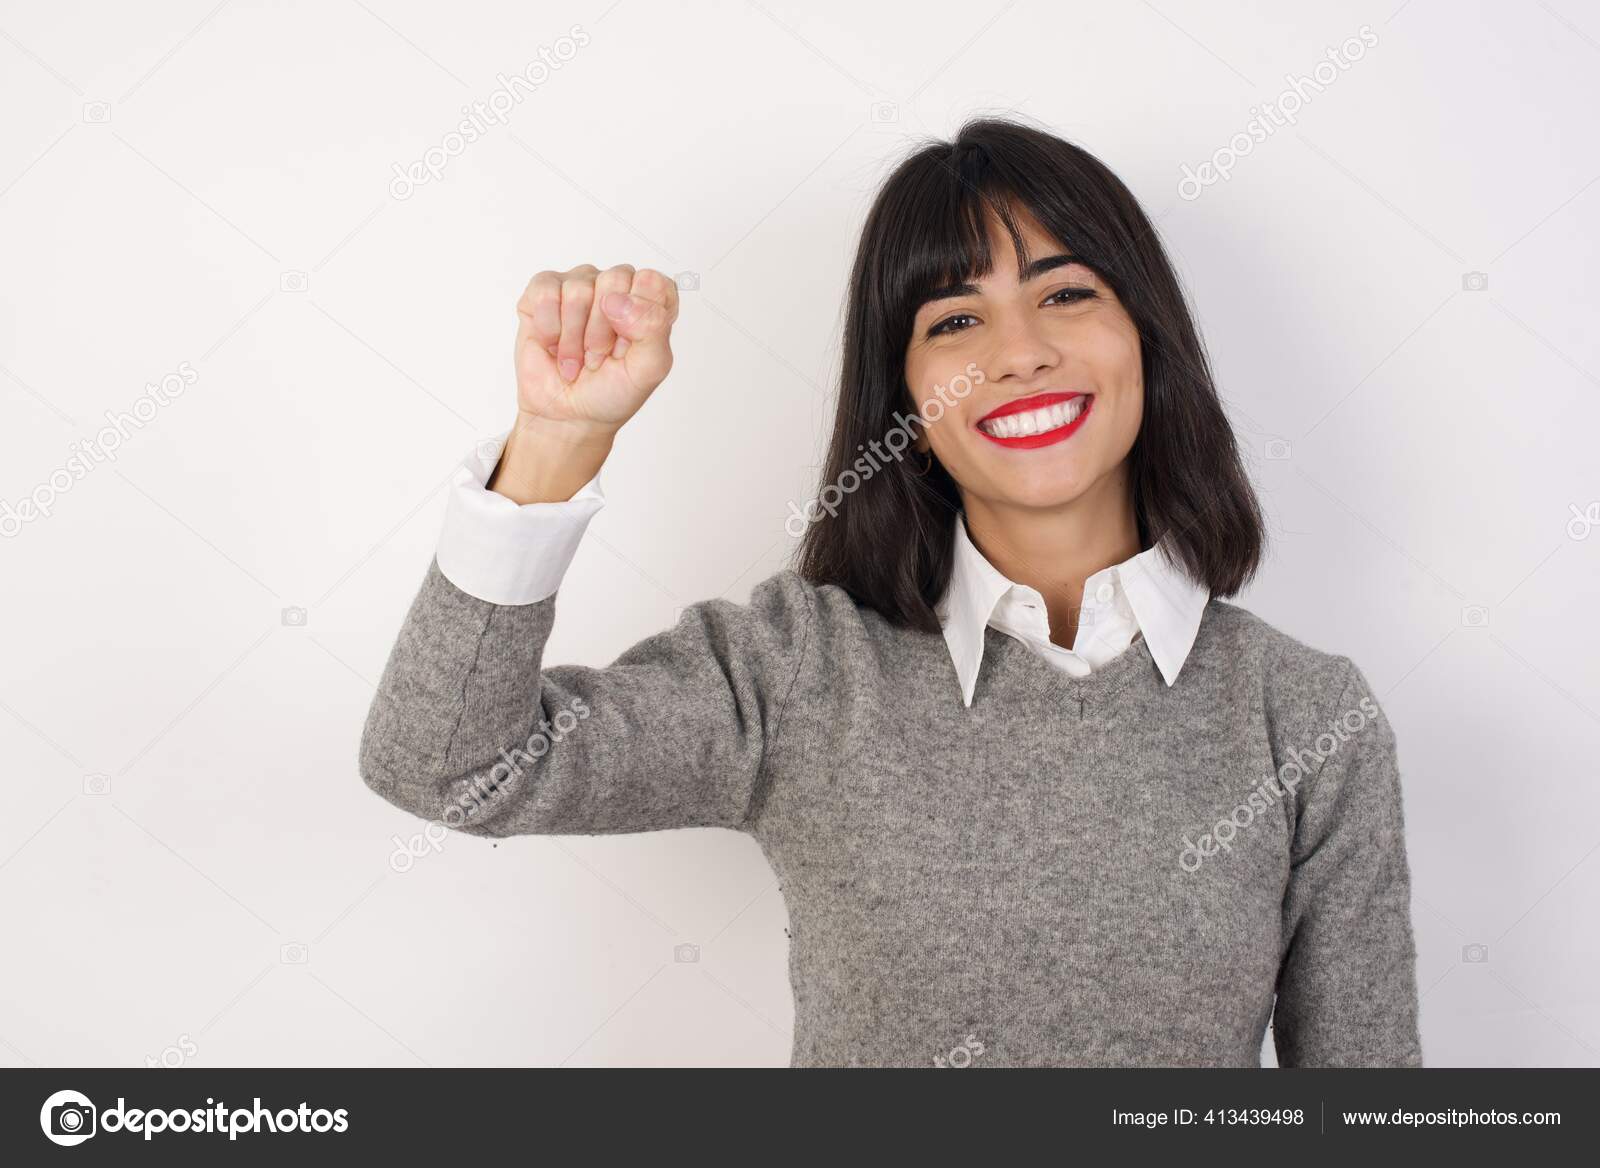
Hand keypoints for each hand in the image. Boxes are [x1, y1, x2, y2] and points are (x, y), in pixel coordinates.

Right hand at [513, 264, 678, 435]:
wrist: (568, 415)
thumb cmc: (611, 391)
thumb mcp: (648, 369)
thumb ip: (652, 328)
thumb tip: (617, 299)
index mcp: (648, 301)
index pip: (653, 281)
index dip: (638, 316)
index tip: (629, 347)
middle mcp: (616, 286)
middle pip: (614, 280)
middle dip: (602, 330)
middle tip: (597, 358)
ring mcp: (579, 284)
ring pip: (578, 290)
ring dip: (574, 337)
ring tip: (575, 360)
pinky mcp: (544, 291)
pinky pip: (546, 292)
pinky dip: (548, 329)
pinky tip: (552, 345)